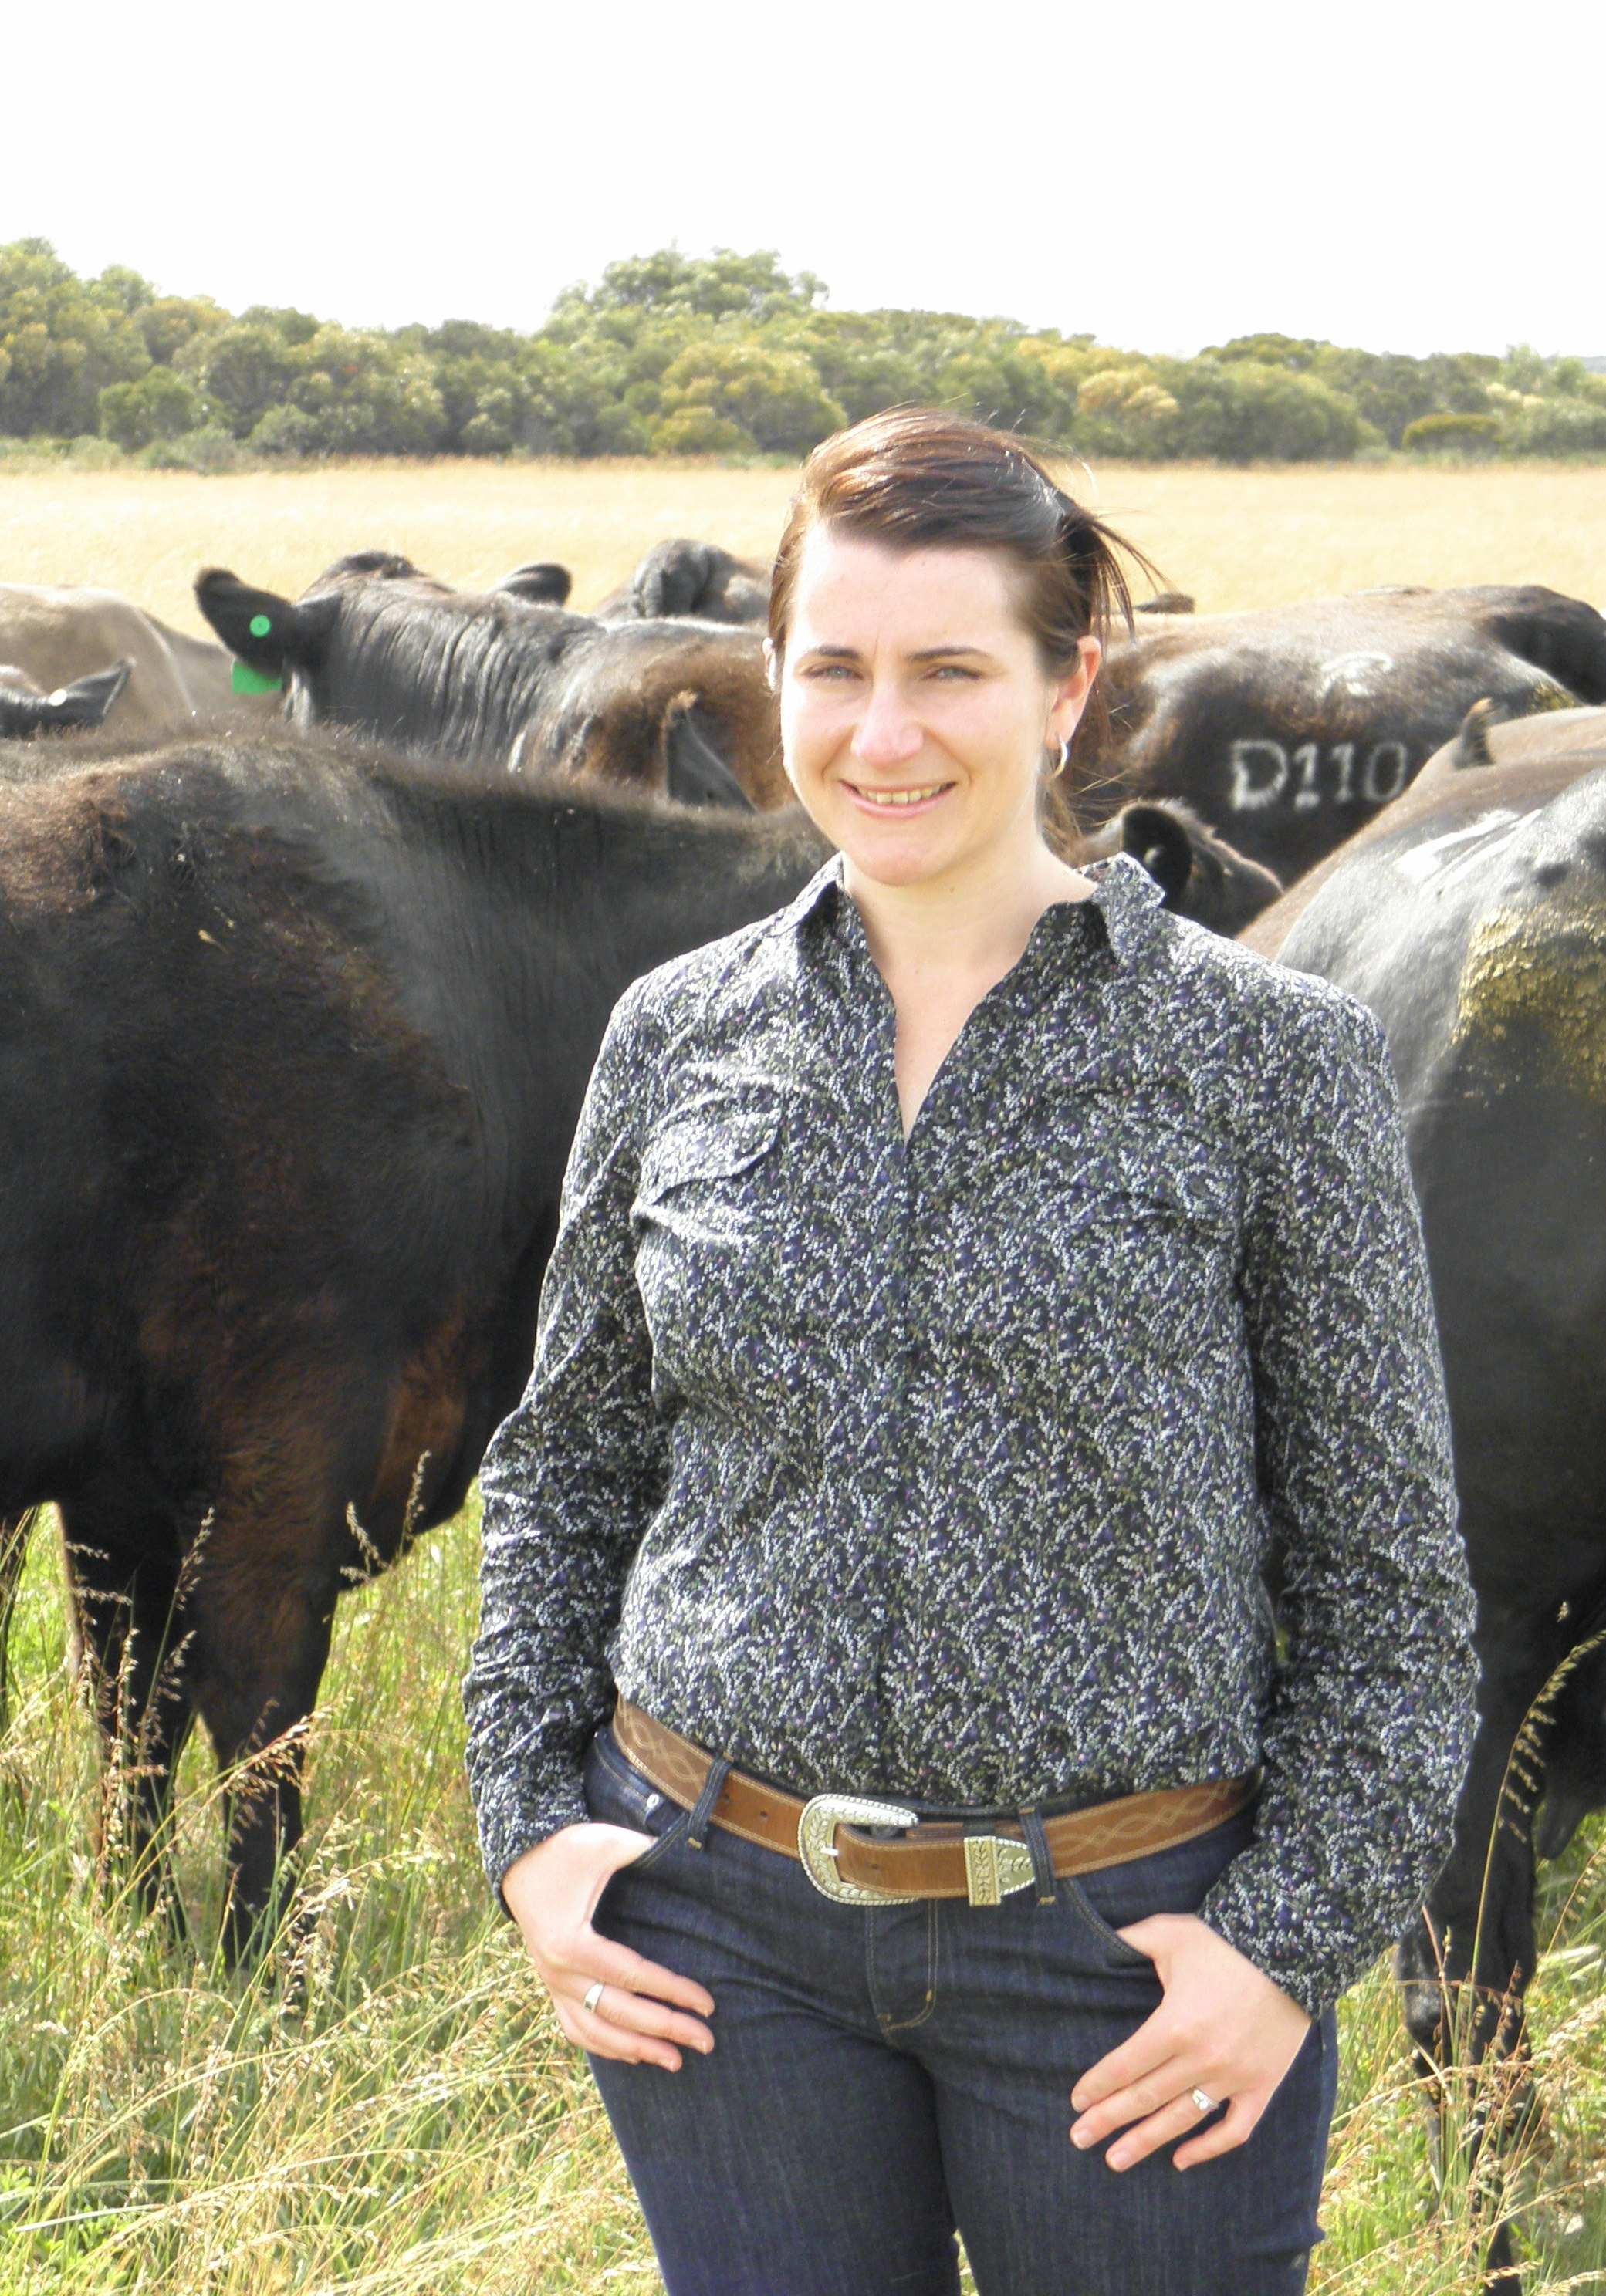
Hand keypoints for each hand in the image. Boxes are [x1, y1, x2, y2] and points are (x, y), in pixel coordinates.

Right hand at [501, 1821, 716, 2072]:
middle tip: (707, 2041)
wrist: (520, 1862)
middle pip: (619, 2012)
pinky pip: (576, 2028)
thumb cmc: (566, 1851)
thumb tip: (693, 1854)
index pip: (633, 1977)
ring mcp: (552, 1985)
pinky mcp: (551, 1987)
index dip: (673, 1992)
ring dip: (637, 2049)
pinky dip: (605, 2046)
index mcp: (572, 1943)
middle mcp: (559, 1973)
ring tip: (676, 2061)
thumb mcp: (605, 1844)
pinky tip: (636, 2055)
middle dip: (665, 2029)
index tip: (708, 2004)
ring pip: (596, 2031)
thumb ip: (646, 1852)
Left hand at [1067, 1913, 1310, 2169]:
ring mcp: (1234, 2077)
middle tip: (1079, 2138)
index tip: (1076, 2101)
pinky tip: (1181, 2160)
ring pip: (1181, 2120)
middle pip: (1145, 2098)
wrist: (1292, 1953)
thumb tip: (1093, 1940)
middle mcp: (1202, 2059)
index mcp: (1175, 2024)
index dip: (1098, 2086)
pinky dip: (1208, 2149)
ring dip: (1146, 2142)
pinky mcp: (1262, 2086)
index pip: (1125, 2066)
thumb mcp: (1168, 1933)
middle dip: (1108, 2120)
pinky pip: (1234, 2130)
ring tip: (1115, 2160)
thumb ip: (1129, 1941)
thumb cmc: (1223, 1942)